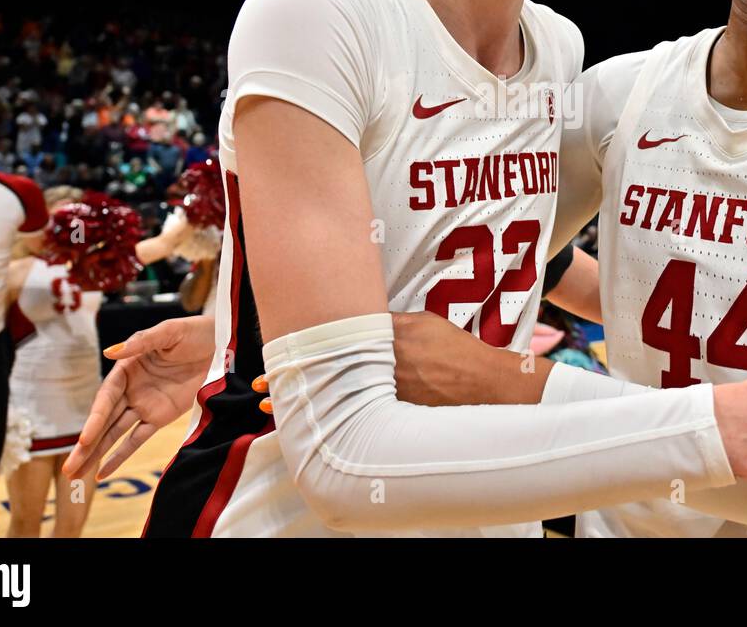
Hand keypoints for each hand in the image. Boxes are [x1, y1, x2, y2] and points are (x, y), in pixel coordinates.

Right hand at [62, 314, 215, 479]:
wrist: (220, 344)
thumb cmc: (192, 333)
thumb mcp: (168, 332)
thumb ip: (141, 342)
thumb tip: (110, 352)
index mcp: (126, 368)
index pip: (106, 399)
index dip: (95, 420)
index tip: (85, 439)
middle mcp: (130, 390)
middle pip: (104, 421)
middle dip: (86, 446)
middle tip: (68, 469)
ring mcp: (143, 405)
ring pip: (115, 434)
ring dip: (96, 454)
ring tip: (74, 475)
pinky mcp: (159, 417)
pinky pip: (137, 439)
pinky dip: (120, 456)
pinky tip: (101, 472)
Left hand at [250, 311, 543, 415]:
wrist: (487, 386)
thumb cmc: (458, 353)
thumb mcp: (425, 326)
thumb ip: (393, 324)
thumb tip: (370, 321)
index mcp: (386, 339)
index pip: (334, 339)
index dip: (302, 347)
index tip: (275, 353)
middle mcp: (380, 367)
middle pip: (325, 371)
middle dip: (291, 381)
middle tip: (259, 387)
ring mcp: (385, 394)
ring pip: (335, 397)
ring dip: (303, 403)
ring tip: (273, 408)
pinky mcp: (393, 417)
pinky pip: (354, 416)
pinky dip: (332, 419)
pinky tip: (315, 425)